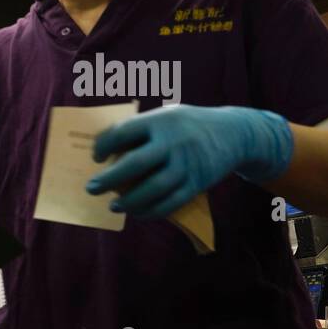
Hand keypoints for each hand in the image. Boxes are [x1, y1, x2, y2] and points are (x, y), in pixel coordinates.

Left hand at [88, 105, 292, 218]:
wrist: (236, 133)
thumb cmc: (188, 125)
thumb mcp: (167, 115)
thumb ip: (141, 129)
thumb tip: (106, 152)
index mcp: (161, 120)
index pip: (123, 133)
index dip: (104, 146)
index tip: (96, 158)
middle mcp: (173, 142)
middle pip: (135, 164)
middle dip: (109, 178)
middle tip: (91, 188)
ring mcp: (187, 163)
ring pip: (153, 188)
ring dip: (129, 201)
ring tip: (113, 206)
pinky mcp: (197, 183)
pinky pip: (171, 203)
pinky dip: (151, 211)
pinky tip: (136, 213)